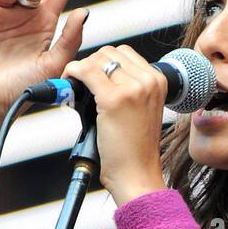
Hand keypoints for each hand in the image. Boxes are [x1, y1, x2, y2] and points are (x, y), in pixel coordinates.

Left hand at [62, 45, 166, 203]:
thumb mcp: (141, 111)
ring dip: (81, 70)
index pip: (125, 53)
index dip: (105, 63)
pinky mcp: (113, 99)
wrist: (137, 175)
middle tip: (83, 86)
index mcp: (158, 81)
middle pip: (110, 52)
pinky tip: (68, 85)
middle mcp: (149, 81)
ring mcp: (132, 89)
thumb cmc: (135, 150)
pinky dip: (71, 74)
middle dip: (92, 65)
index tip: (95, 78)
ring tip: (77, 89)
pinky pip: (85, 71)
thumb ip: (129, 88)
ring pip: (96, 59)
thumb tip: (98, 73)